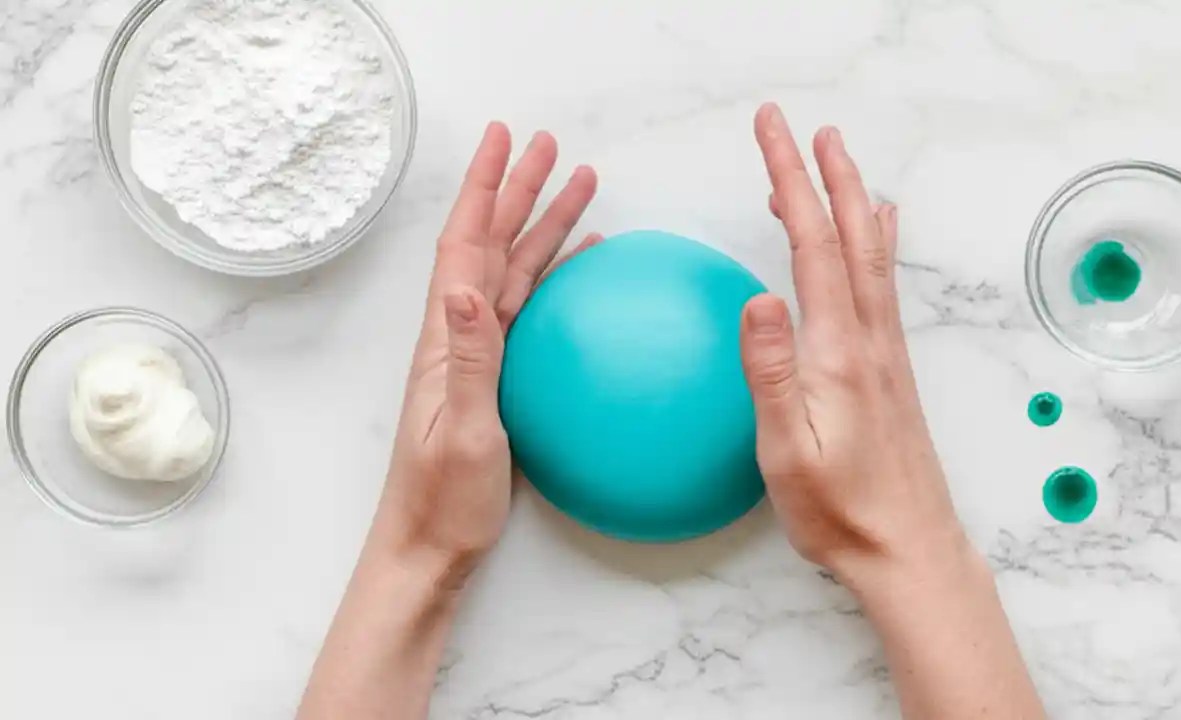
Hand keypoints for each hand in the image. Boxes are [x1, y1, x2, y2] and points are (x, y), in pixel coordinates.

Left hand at [374, 122, 597, 572]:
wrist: (428, 547)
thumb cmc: (442, 500)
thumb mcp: (466, 431)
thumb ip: (471, 359)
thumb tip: (468, 287)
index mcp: (446, 339)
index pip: (465, 246)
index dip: (484, 189)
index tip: (505, 139)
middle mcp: (458, 337)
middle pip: (492, 245)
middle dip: (518, 190)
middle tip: (550, 146)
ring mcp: (478, 357)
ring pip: (514, 273)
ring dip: (542, 228)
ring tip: (580, 188)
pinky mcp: (497, 380)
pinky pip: (529, 313)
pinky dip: (553, 279)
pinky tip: (578, 267)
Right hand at [740, 104, 967, 592]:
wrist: (910, 549)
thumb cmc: (841, 511)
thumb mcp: (787, 450)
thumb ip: (771, 372)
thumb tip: (759, 297)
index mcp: (839, 350)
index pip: (811, 244)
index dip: (791, 178)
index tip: (772, 130)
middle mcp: (870, 339)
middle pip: (850, 235)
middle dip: (826, 173)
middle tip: (803, 127)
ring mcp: (885, 352)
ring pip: (870, 255)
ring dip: (852, 200)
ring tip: (833, 161)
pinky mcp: (889, 370)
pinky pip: (881, 284)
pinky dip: (874, 243)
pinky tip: (879, 234)